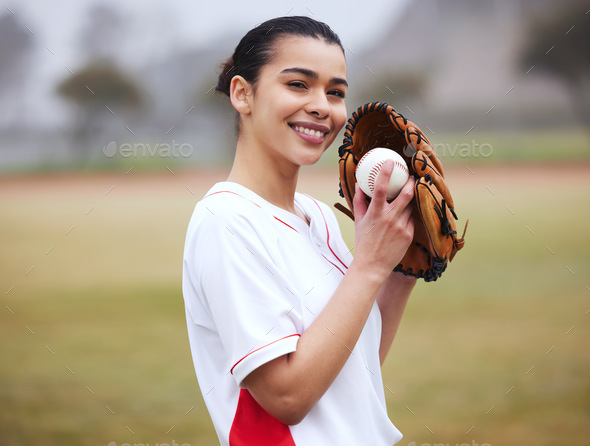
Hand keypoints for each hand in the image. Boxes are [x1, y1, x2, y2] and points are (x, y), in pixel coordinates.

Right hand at [352, 160, 414, 281]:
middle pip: (406, 194)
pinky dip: (407, 216)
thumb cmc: (364, 242)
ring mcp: (401, 227)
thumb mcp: (359, 221)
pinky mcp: (408, 235)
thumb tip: (360, 185)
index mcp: (375, 213)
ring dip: (408, 200)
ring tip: (407, 194)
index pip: (381, 188)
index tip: (390, 162)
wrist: (372, 265)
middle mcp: (390, 219)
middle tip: (410, 175)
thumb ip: (359, 202)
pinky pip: (411, 220)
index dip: (386, 173)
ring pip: (410, 207)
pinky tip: (403, 217)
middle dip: (410, 182)